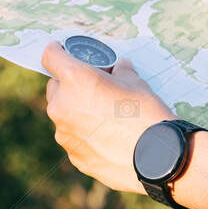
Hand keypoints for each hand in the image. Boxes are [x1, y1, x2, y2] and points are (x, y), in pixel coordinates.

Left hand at [41, 40, 175, 193]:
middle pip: (55, 87)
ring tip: (104, 116)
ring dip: (77, 111)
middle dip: (69, 84)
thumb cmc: (145, 113)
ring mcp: (65, 134)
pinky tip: (108, 137)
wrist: (156, 157)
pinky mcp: (73, 156)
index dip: (57, 51)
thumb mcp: (135, 81)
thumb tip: (119, 68)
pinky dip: (85, 134)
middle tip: (93, 87)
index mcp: (75, 79)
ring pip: (64, 115)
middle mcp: (62, 105)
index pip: (50, 56)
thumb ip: (120, 71)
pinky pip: (74, 138)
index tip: (62, 51)